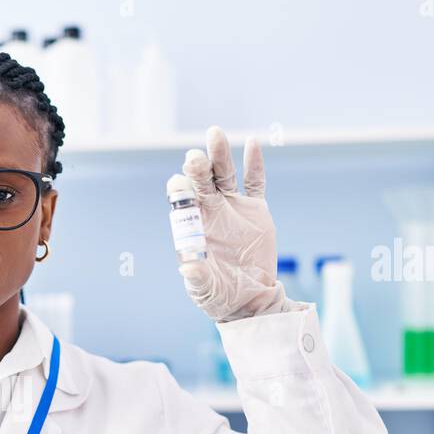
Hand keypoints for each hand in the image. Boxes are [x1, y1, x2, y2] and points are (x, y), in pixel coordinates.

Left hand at [176, 126, 296, 322]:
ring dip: (219, 155)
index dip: (179, 191)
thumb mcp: (207, 292)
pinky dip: (254, 164)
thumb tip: (187, 267)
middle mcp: (209, 212)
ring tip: (215, 133)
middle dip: (197, 168)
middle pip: (200, 182)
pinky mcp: (255, 210)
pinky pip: (255, 183)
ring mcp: (232, 208)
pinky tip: (253, 144)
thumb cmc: (221, 297)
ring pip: (223, 175)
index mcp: (192, 228)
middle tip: (194, 156)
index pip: (181, 202)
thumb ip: (197, 279)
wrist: (251, 300)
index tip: (178, 184)